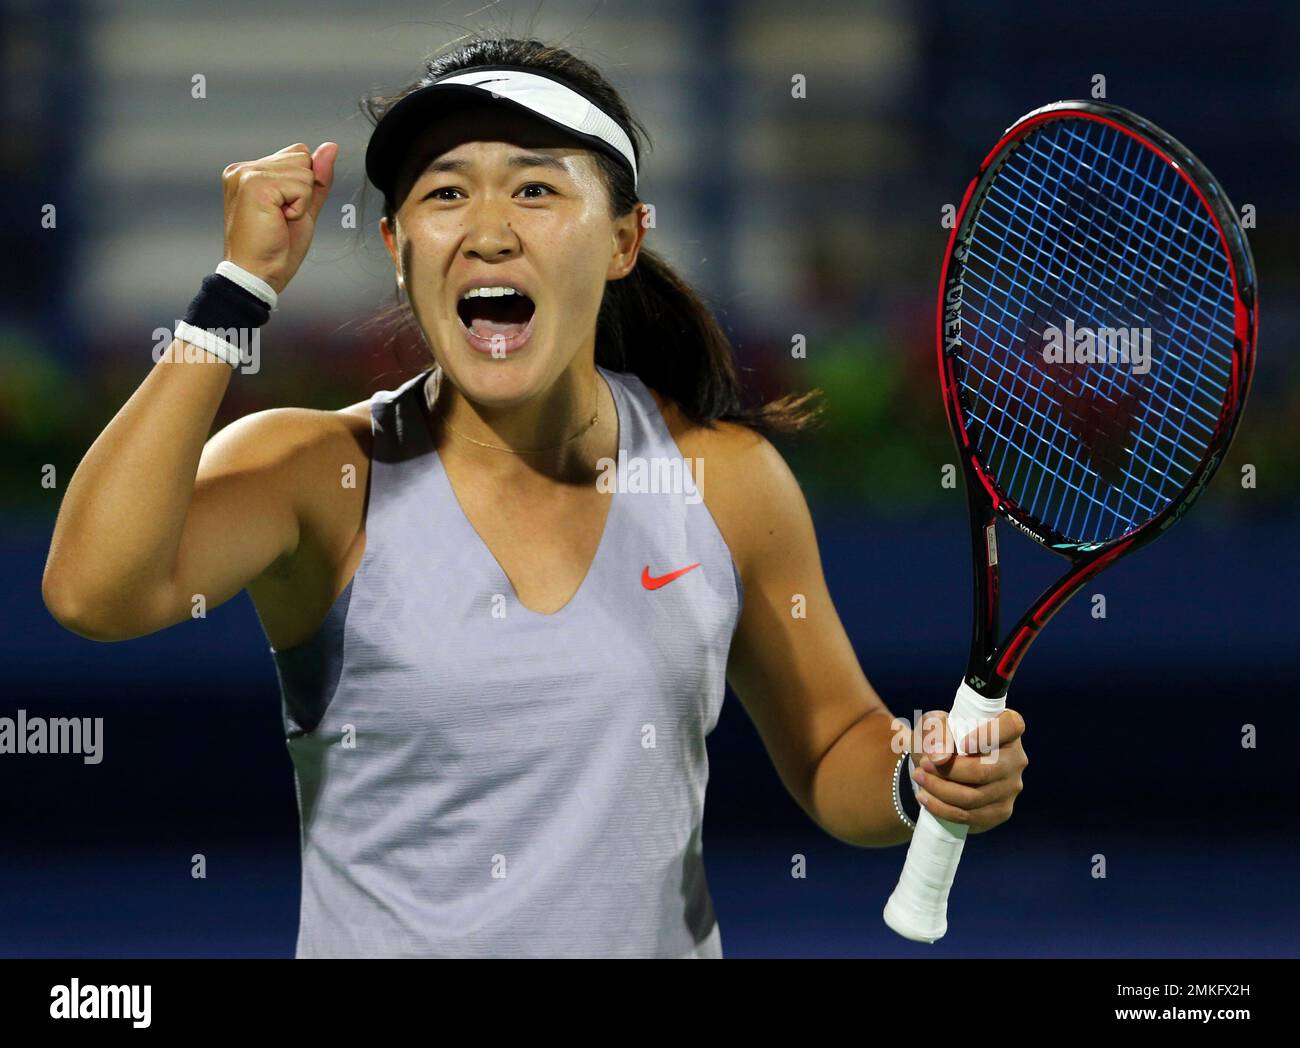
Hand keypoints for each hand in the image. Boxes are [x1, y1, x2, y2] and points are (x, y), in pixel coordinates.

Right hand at [221, 141, 337, 294]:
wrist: (258, 275)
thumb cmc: (276, 249)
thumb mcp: (303, 208)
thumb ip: (316, 179)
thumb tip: (330, 146)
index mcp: (249, 171)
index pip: (297, 153)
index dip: (304, 184)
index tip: (284, 211)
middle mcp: (243, 168)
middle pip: (302, 157)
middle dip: (304, 191)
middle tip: (281, 217)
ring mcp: (247, 174)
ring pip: (304, 171)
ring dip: (301, 201)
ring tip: (279, 220)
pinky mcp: (256, 185)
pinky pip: (302, 186)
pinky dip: (300, 208)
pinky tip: (280, 221)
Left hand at [908, 708, 1026, 833]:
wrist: (937, 766)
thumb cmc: (939, 738)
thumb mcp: (933, 725)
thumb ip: (936, 732)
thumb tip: (940, 757)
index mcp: (1007, 729)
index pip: (1012, 725)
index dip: (990, 734)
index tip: (963, 743)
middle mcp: (1016, 758)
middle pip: (985, 771)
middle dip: (948, 771)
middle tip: (923, 765)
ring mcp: (1011, 787)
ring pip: (975, 797)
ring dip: (940, 790)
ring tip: (919, 778)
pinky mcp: (1001, 811)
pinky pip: (971, 816)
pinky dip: (943, 808)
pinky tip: (925, 797)